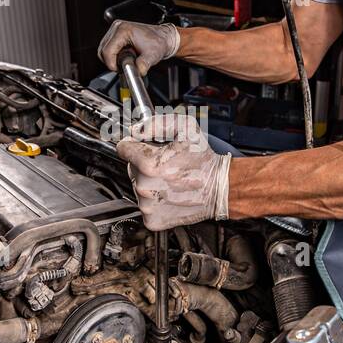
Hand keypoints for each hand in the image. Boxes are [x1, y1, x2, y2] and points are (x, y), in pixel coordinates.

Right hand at [98, 20, 179, 75]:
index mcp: (124, 30)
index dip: (111, 64)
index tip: (119, 70)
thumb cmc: (158, 43)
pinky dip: (113, 55)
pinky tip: (124, 55)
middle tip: (123, 66)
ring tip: (126, 60)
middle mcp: (117, 27)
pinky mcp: (116, 34)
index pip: (107, 50)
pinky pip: (107, 47)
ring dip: (112, 59)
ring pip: (103, 49)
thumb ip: (144, 64)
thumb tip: (138, 71)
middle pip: (103, 50)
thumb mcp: (152, 55)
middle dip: (111, 62)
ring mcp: (115, 29)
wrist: (162, 38)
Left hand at [116, 111, 230, 230]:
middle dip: (144, 163)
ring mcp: (147, 206)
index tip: (145, 146)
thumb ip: (155, 123)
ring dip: (150, 182)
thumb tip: (136, 130)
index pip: (123, 148)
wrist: (219, 188)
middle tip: (166, 164)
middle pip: (131, 167)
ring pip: (138, 187)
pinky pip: (145, 205)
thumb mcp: (184, 127)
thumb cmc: (203, 160)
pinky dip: (155, 200)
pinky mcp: (153, 219)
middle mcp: (144, 187)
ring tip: (171, 179)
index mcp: (148, 164)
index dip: (134, 144)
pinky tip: (170, 193)